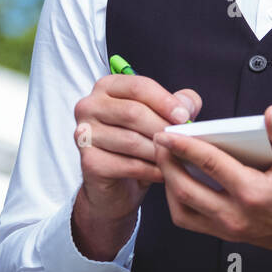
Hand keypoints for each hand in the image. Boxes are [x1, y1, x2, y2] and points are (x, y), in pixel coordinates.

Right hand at [72, 74, 202, 244]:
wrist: (117, 185)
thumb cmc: (140, 144)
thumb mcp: (161, 118)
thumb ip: (178, 104)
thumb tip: (187, 105)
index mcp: (107, 87)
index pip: (138, 86)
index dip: (165, 101)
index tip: (184, 117)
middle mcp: (89, 106)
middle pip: (133, 112)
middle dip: (163, 128)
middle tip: (184, 140)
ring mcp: (84, 134)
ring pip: (132, 140)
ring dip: (159, 151)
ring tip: (176, 158)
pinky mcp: (88, 161)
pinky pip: (128, 164)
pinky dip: (151, 170)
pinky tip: (163, 173)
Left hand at [153, 105, 271, 271]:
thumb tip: (271, 114)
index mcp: (254, 193)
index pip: (210, 165)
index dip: (185, 146)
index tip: (168, 133)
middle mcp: (236, 215)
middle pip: (185, 189)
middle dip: (166, 163)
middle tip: (159, 141)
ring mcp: (229, 229)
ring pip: (182, 210)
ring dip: (168, 184)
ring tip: (166, 160)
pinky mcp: (227, 235)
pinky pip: (191, 221)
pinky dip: (178, 201)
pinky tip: (181, 182)